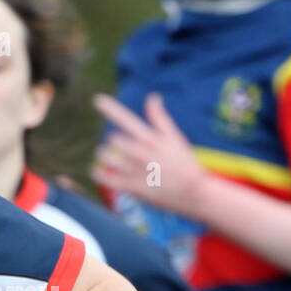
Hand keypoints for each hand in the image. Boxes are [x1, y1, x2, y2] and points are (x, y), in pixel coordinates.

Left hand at [92, 92, 208, 215]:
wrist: (194, 194)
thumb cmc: (184, 164)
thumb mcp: (175, 138)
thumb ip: (160, 118)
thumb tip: (152, 96)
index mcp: (151, 139)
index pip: (127, 119)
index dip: (110, 108)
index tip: (97, 99)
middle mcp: (141, 153)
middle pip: (113, 139)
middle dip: (113, 141)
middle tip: (120, 147)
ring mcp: (135, 171)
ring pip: (105, 157)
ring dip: (104, 156)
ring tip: (108, 158)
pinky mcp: (131, 188)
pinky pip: (104, 178)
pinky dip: (97, 173)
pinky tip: (98, 170)